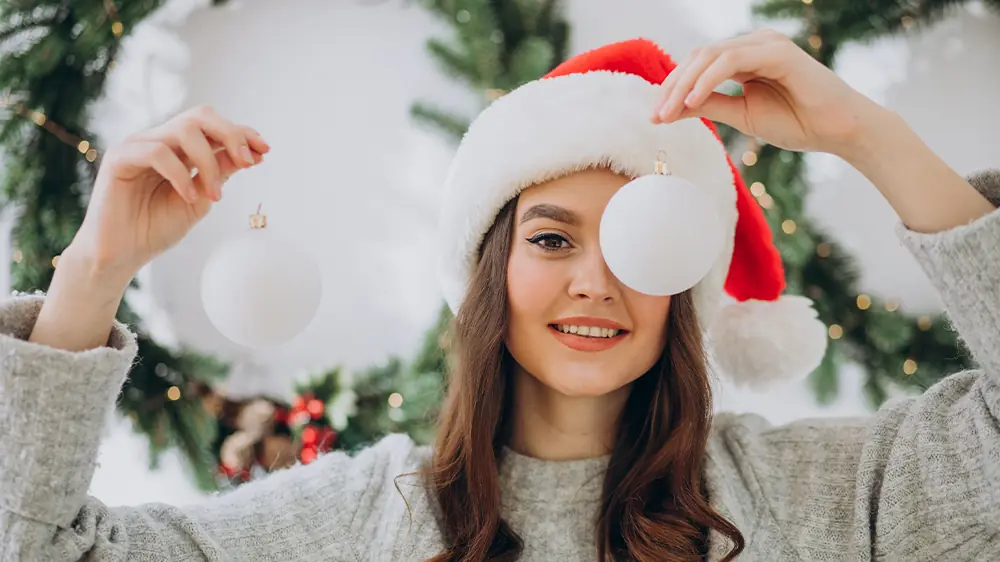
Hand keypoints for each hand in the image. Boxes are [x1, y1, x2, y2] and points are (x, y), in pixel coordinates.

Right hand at [67, 105, 268, 282]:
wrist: (120, 256)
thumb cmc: (155, 229)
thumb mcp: (200, 200)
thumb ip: (219, 174)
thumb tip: (251, 154)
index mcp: (177, 149)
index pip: (212, 127)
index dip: (241, 133)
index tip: (266, 150)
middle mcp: (158, 140)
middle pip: (200, 116)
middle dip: (231, 134)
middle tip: (248, 162)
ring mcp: (137, 146)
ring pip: (182, 129)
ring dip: (208, 162)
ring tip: (215, 196)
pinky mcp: (119, 158)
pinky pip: (157, 151)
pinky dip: (181, 173)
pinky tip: (189, 196)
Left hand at [651, 29, 880, 155]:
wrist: (838, 131)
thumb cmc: (796, 122)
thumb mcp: (740, 115)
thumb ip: (708, 106)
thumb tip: (670, 109)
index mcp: (745, 57)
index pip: (697, 65)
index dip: (672, 89)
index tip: (655, 116)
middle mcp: (753, 45)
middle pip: (698, 57)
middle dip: (671, 87)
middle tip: (656, 115)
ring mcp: (766, 44)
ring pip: (710, 56)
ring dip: (684, 85)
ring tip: (669, 112)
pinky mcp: (778, 52)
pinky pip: (731, 61)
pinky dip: (707, 81)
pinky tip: (692, 101)